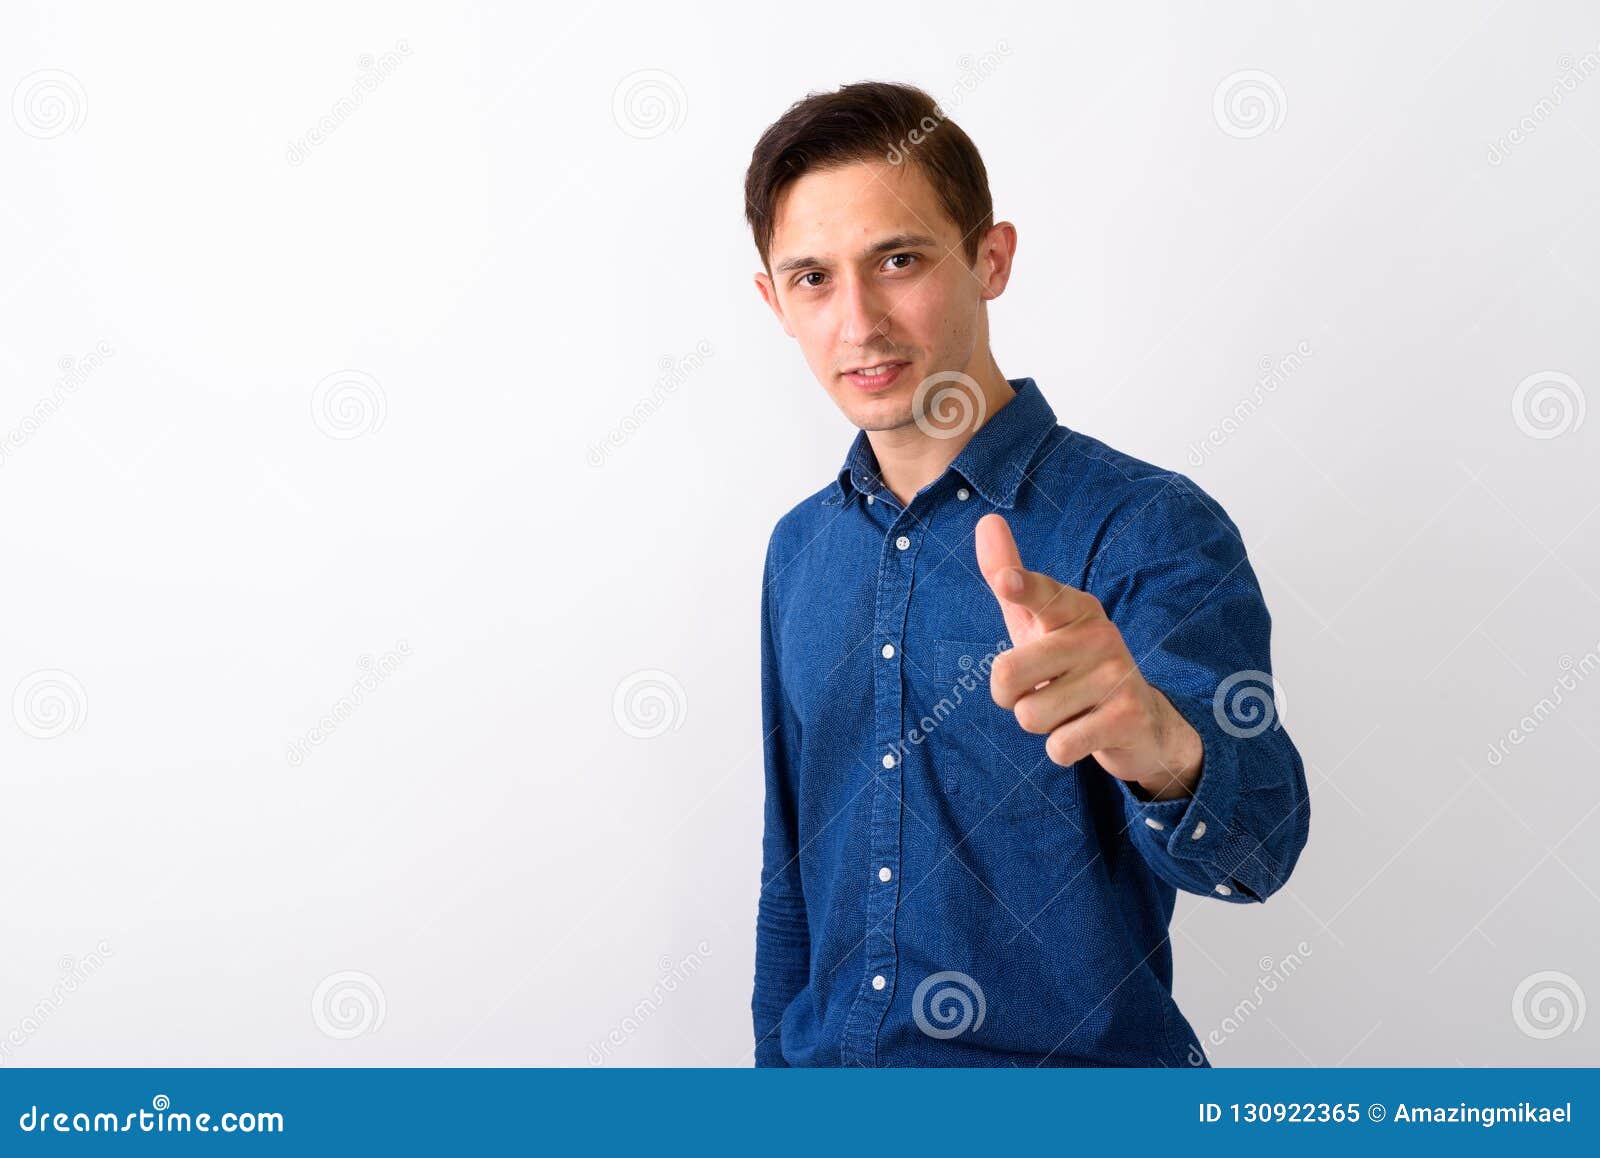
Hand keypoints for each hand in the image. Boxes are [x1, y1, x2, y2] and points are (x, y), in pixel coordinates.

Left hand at [973, 513, 1202, 800]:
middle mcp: (1099, 633)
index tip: (1007, 583)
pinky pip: (1059, 746)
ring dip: (1042, 725)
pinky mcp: (1129, 716)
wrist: (1142, 722)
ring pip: (1030, 716)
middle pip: (1007, 674)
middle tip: (1041, 690)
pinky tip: (1089, 732)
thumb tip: (986, 518)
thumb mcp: (1037, 621)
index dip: (1021, 588)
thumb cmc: (1072, 665)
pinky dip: (1063, 748)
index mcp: (1074, 607)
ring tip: (1071, 710)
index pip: (1042, 594)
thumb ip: (1007, 576)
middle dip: (1010, 696)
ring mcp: (1117, 674)